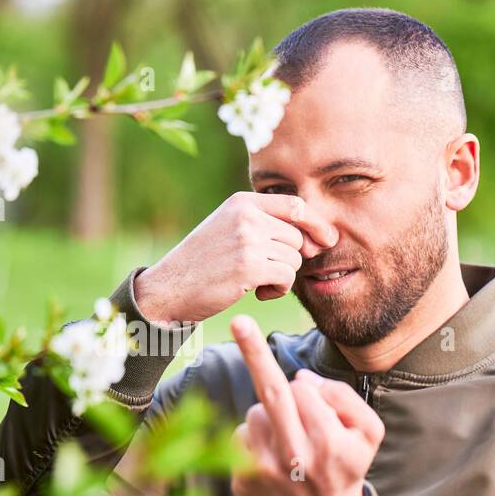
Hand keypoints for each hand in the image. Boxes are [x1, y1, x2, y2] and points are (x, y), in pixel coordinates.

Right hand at [133, 192, 337, 325]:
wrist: (168, 287)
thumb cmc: (201, 262)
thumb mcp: (228, 228)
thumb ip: (262, 223)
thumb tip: (314, 236)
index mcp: (242, 202)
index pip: (295, 205)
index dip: (316, 224)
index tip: (325, 240)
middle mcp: (246, 216)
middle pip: (297, 237)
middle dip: (290, 259)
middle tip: (268, 273)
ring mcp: (247, 240)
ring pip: (294, 259)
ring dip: (282, 276)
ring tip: (258, 282)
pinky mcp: (249, 267)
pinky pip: (287, 277)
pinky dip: (278, 289)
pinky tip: (259, 293)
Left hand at [229, 315, 383, 495]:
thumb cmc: (347, 468)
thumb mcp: (369, 434)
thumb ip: (345, 399)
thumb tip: (302, 378)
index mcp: (330, 443)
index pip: (305, 391)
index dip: (308, 390)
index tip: (306, 389)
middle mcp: (296, 457)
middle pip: (271, 392)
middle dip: (254, 351)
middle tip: (239, 320)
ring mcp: (266, 471)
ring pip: (255, 414)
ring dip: (268, 416)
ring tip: (287, 441)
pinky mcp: (242, 481)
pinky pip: (240, 437)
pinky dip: (253, 438)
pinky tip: (270, 457)